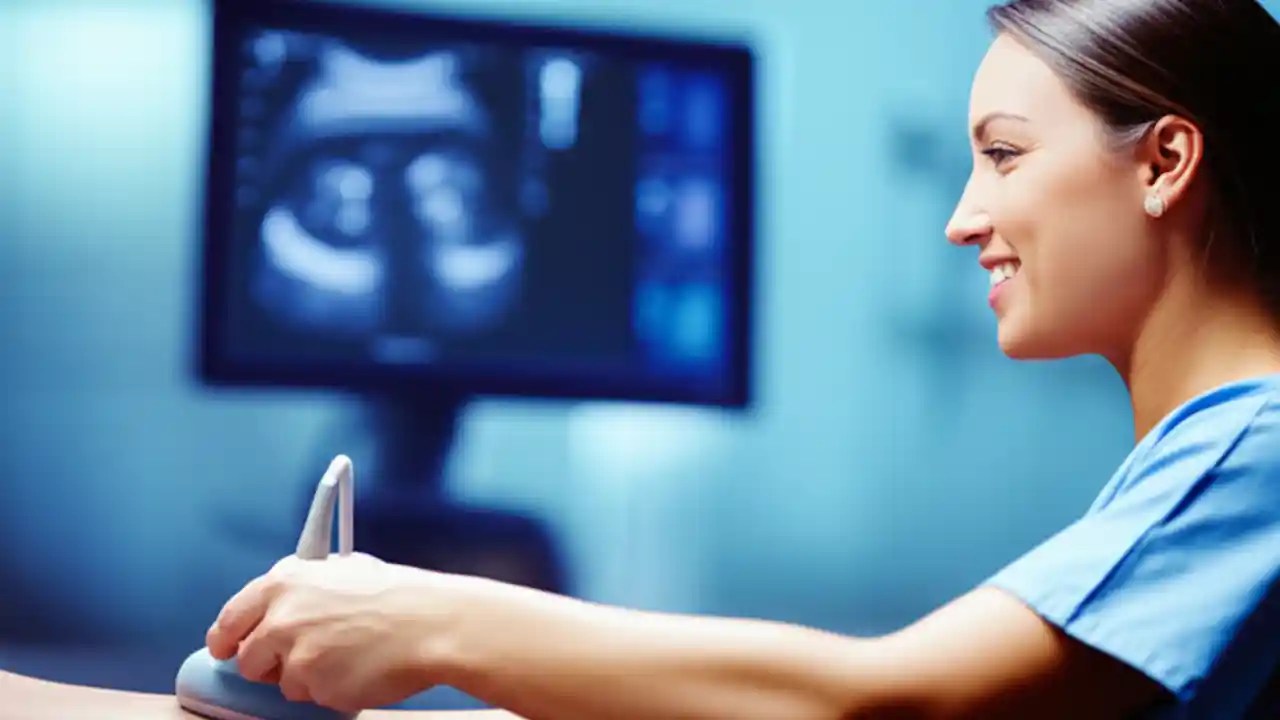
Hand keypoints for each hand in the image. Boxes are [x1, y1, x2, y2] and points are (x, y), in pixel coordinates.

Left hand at [206, 552, 452, 711]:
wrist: (434, 625)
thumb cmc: (400, 596)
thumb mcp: (346, 570)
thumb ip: (305, 585)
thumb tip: (287, 597)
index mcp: (285, 583)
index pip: (230, 619)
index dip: (226, 638)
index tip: (226, 648)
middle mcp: (281, 618)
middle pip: (248, 658)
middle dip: (270, 663)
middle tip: (303, 656)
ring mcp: (296, 655)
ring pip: (283, 682)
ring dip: (306, 677)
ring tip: (347, 657)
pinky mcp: (316, 686)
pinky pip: (313, 697)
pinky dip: (331, 690)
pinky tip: (359, 670)